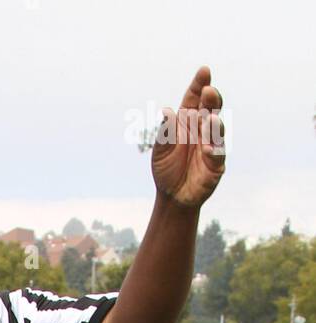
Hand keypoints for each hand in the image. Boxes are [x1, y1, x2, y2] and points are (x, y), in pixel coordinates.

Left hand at [152, 65, 225, 208]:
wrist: (172, 196)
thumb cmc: (166, 169)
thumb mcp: (160, 150)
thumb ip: (164, 132)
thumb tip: (166, 111)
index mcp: (187, 122)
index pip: (195, 99)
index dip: (199, 85)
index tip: (204, 71)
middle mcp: (202, 130)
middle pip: (211, 109)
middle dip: (211, 99)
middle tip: (209, 91)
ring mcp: (211, 145)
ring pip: (217, 130)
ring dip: (214, 124)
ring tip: (209, 120)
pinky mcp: (216, 164)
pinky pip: (218, 155)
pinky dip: (213, 151)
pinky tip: (206, 149)